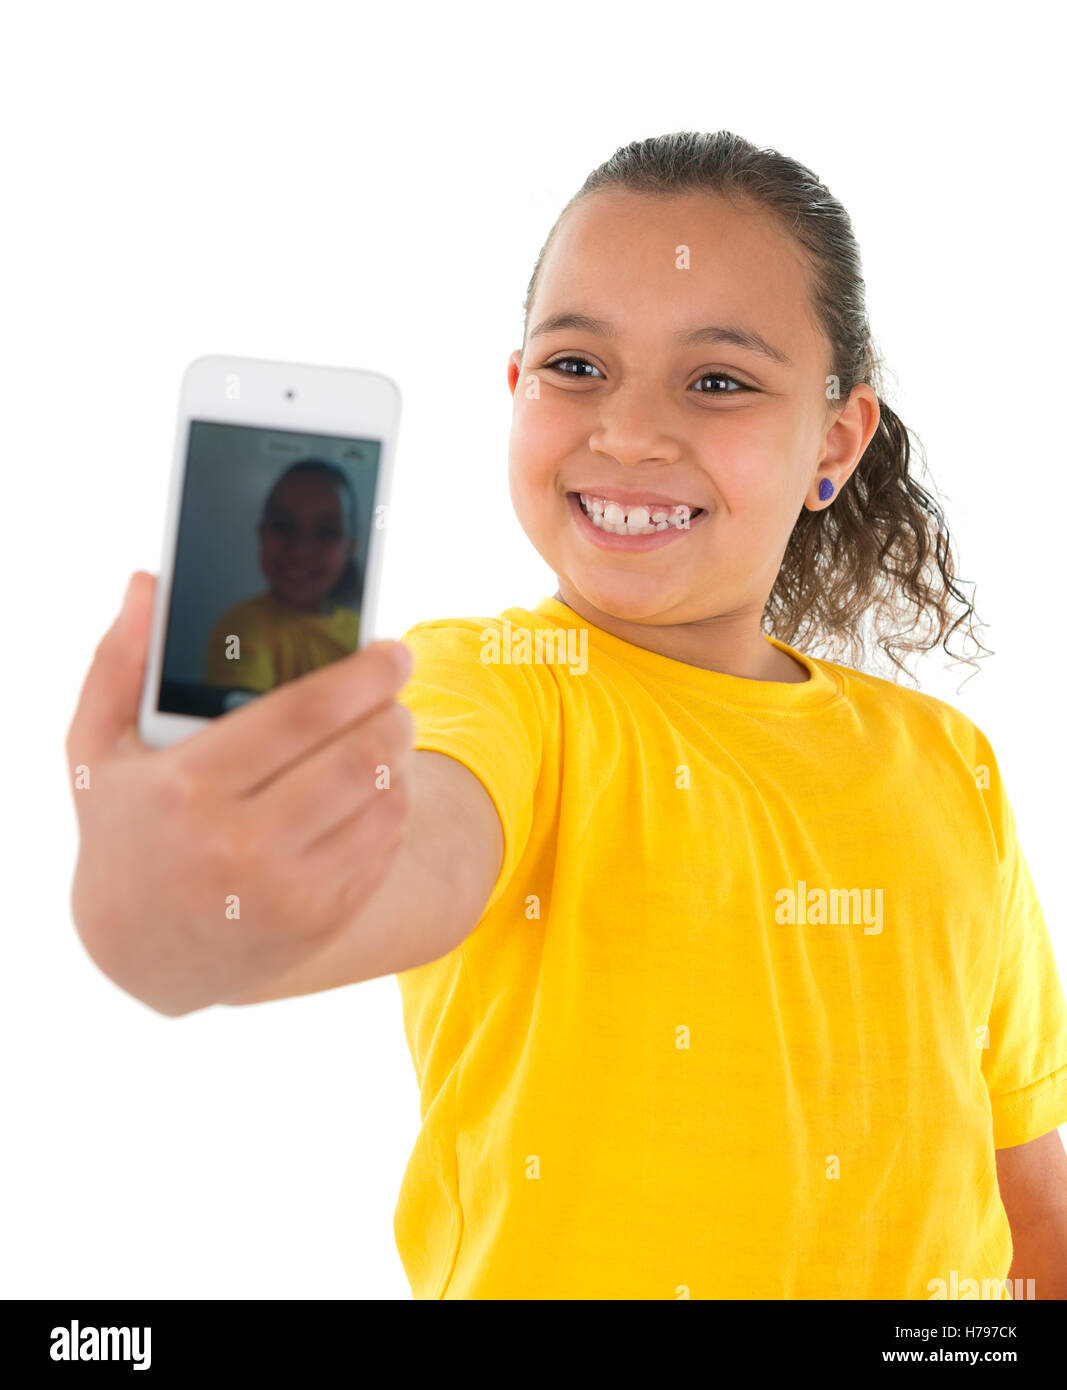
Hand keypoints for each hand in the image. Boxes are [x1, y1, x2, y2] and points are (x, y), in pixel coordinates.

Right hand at [65, 572, 414, 1015]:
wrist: (141, 953)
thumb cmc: (124, 831)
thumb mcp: (95, 750)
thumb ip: (118, 663)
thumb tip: (145, 585)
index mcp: (190, 788)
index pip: (303, 714)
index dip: (362, 674)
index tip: (394, 651)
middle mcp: (242, 846)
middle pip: (357, 758)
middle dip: (392, 712)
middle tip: (398, 691)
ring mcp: (288, 891)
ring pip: (382, 801)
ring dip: (399, 757)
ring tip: (389, 733)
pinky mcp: (321, 919)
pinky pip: (384, 846)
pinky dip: (392, 805)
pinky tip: (378, 785)